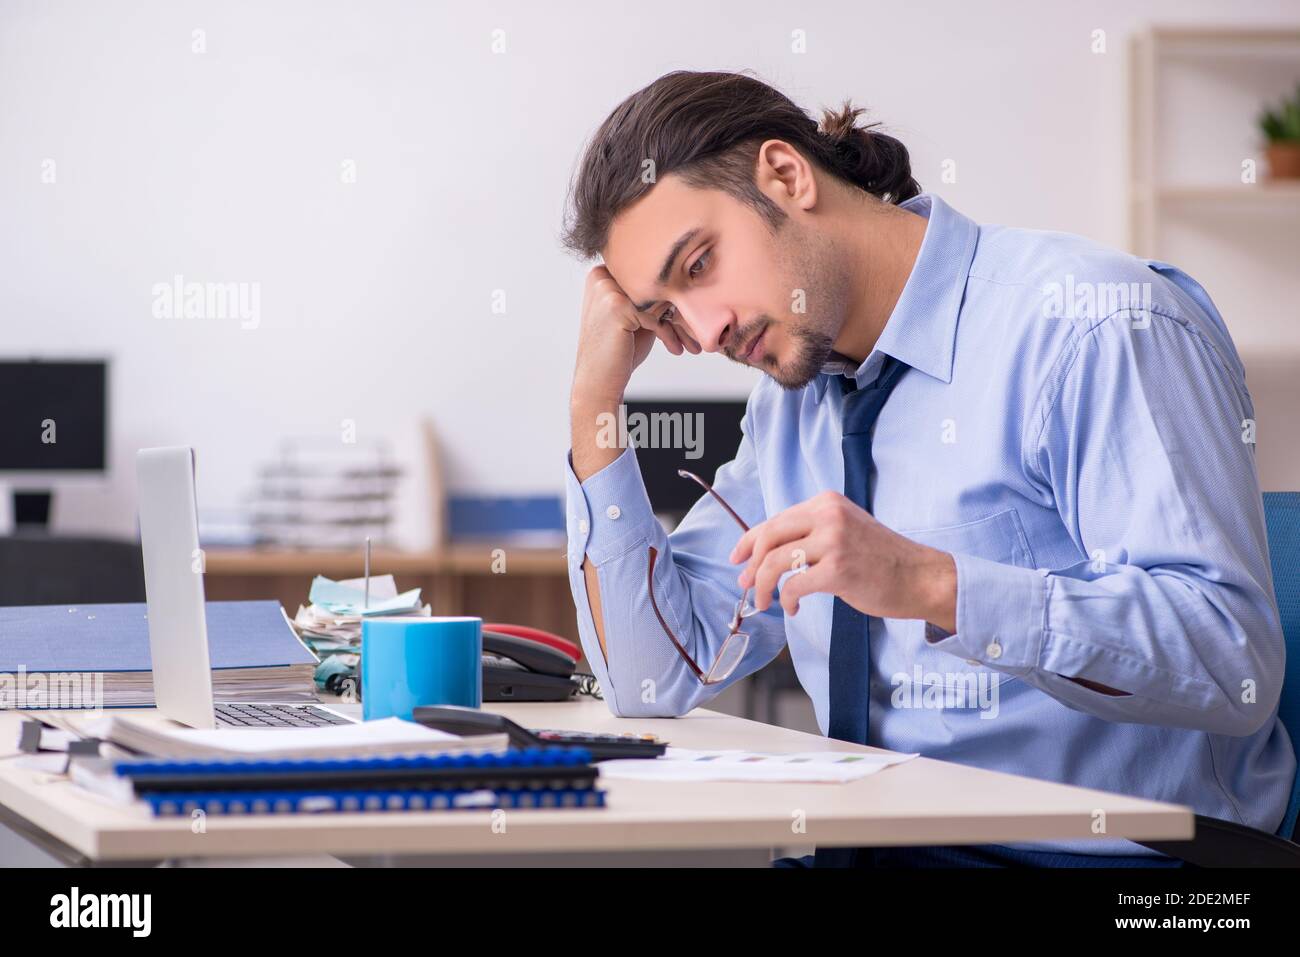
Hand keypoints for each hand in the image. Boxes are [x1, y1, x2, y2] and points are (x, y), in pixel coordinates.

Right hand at [570, 265, 700, 406]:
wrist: (598, 381)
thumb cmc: (617, 351)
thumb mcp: (633, 316)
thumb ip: (648, 296)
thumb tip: (682, 280)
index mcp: (601, 274)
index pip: (647, 279)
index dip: (668, 299)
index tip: (684, 317)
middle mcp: (600, 277)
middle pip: (653, 288)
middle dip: (675, 312)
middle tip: (692, 333)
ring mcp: (607, 290)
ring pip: (657, 301)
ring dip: (677, 323)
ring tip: (688, 343)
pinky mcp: (618, 305)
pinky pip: (655, 316)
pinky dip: (667, 333)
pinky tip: (674, 349)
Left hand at [728, 490, 957, 630]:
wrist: (920, 576)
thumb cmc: (881, 559)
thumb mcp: (844, 529)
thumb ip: (811, 532)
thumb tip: (767, 551)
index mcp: (826, 502)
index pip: (774, 520)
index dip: (749, 540)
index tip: (737, 558)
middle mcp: (827, 515)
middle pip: (768, 537)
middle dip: (750, 564)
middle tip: (745, 584)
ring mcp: (833, 541)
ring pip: (775, 562)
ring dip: (763, 586)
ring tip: (765, 602)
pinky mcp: (837, 570)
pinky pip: (794, 586)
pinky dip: (787, 600)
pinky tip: (794, 609)